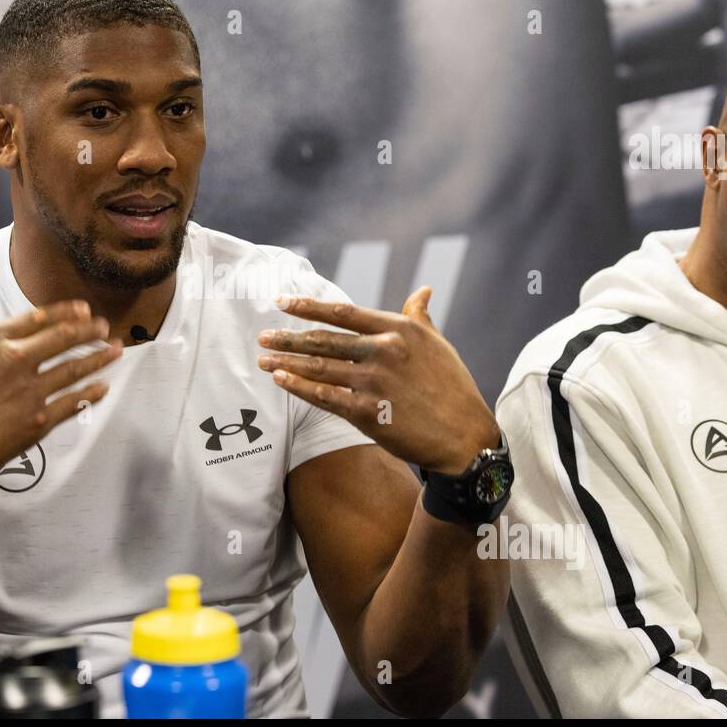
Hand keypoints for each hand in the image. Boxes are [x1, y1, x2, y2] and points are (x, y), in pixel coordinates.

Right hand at [0, 269, 122, 488]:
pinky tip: (103, 388)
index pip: (37, 317)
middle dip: (89, 331)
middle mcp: (15, 359)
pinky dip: (91, 394)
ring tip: (115, 350)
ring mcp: (29, 391)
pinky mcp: (37, 421)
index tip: (82, 309)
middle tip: (103, 327)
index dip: (64, 312)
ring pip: (74, 368)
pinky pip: (73, 403)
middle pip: (63, 338)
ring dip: (98, 358)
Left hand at [256, 287, 499, 474]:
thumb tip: (423, 290)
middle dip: (288, 336)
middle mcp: (384, 351)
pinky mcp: (367, 412)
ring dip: (286, 361)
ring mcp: (374, 382)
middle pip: (324, 339)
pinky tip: (280, 379)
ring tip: (262, 359)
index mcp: (399, 330)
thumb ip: (420, 316)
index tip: (282, 303)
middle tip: (262, 335)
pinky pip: (323, 396)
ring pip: (319, 367)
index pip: (343, 312)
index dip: (308, 306)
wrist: (464, 436)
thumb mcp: (439, 344)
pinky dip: (298, 387)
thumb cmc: (453, 388)